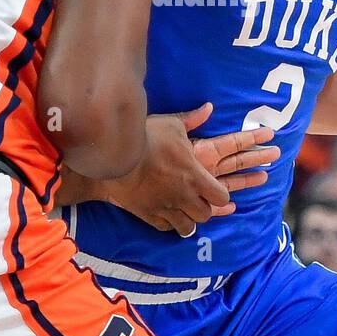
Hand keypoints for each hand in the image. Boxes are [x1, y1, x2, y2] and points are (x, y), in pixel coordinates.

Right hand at [101, 103, 279, 236]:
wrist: (115, 154)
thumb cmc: (147, 137)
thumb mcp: (172, 124)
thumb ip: (193, 120)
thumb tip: (209, 107)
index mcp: (195, 176)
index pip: (221, 197)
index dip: (220, 194)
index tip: (214, 189)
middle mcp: (183, 196)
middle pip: (205, 215)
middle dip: (204, 208)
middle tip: (198, 200)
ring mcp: (165, 208)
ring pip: (186, 228)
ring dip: (188, 220)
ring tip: (184, 211)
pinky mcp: (147, 214)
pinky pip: (165, 228)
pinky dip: (169, 223)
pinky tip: (167, 215)